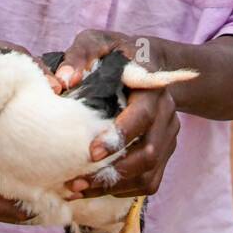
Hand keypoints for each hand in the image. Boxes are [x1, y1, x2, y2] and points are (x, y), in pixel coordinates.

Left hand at [59, 27, 180, 200]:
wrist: (149, 63)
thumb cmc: (117, 52)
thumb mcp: (98, 42)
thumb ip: (81, 55)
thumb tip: (63, 80)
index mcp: (153, 87)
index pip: (144, 115)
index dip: (120, 136)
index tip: (91, 152)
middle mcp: (167, 114)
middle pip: (150, 153)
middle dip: (113, 172)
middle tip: (75, 182)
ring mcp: (168, 136)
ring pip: (150, 174)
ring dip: (115, 187)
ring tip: (78, 189)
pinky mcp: (164, 152)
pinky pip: (149, 182)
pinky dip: (123, 190)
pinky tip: (95, 189)